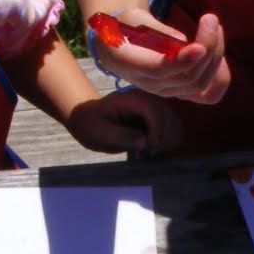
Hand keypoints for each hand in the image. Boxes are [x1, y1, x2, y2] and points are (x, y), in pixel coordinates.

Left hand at [66, 89, 180, 156]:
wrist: (87, 120)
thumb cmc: (90, 125)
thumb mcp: (100, 133)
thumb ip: (121, 136)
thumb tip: (144, 142)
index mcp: (131, 99)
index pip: (153, 110)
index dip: (156, 129)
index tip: (150, 148)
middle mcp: (143, 99)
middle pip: (165, 115)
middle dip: (160, 136)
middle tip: (148, 154)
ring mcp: (148, 107)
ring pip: (167, 122)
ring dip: (160, 140)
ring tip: (146, 154)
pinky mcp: (150, 117)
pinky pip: (162, 128)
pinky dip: (157, 141)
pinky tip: (146, 151)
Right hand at [93, 9, 229, 103]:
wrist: (119, 44)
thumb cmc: (125, 26)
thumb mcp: (133, 18)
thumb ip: (157, 30)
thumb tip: (183, 41)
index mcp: (130, 64)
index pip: (159, 70)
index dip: (182, 61)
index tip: (200, 47)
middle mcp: (150, 84)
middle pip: (188, 77)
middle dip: (207, 47)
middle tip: (210, 19)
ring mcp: (168, 91)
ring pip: (201, 83)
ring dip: (216, 55)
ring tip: (215, 28)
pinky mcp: (182, 91)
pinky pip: (208, 95)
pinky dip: (220, 78)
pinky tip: (220, 56)